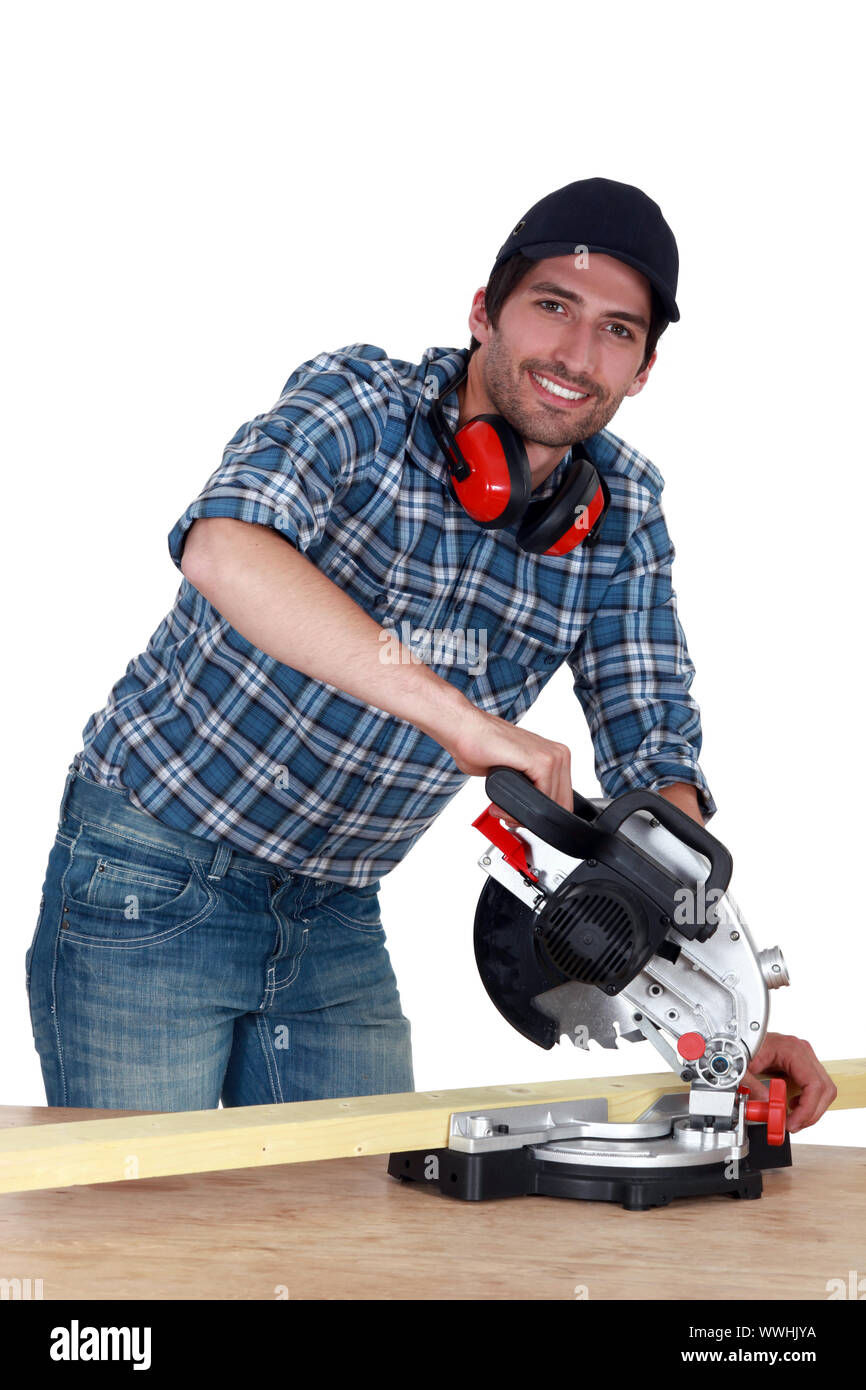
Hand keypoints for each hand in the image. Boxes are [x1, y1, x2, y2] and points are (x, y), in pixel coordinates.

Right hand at [437, 704, 573, 824]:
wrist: (465, 730)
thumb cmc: (483, 748)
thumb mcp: (516, 774)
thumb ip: (530, 789)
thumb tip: (533, 812)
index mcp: (556, 756)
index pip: (562, 799)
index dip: (540, 816)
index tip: (516, 815)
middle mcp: (559, 754)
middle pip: (560, 804)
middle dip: (531, 817)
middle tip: (506, 814)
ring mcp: (553, 756)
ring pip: (551, 804)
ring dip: (521, 814)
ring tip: (500, 808)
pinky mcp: (542, 761)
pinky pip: (542, 798)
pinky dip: (519, 808)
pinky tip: (500, 803)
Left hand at [742, 1032, 836, 1132]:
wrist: (739, 1037)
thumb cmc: (742, 1044)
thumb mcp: (742, 1068)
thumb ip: (752, 1087)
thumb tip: (768, 1106)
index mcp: (792, 1050)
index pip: (815, 1085)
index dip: (807, 1109)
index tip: (792, 1123)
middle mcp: (803, 1052)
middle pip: (824, 1089)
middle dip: (810, 1113)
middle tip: (792, 1126)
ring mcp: (805, 1058)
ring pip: (824, 1091)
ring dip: (810, 1110)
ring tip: (792, 1119)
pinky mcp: (802, 1065)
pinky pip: (816, 1088)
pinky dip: (808, 1102)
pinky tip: (792, 1106)